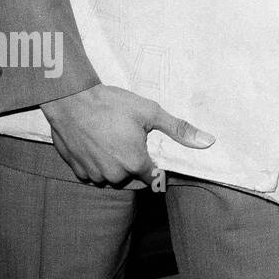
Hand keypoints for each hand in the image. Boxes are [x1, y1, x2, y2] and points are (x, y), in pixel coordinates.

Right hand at [41, 83, 213, 186]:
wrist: (71, 101)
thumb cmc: (111, 104)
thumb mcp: (150, 112)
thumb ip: (179, 130)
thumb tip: (207, 142)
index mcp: (135, 163)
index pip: (154, 178)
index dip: (157, 167)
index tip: (154, 155)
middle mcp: (114, 175)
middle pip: (132, 177)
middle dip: (136, 164)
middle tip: (131, 140)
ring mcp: (93, 174)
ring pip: (111, 177)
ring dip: (116, 165)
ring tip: (114, 140)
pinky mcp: (76, 170)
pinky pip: (93, 174)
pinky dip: (97, 163)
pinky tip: (98, 144)